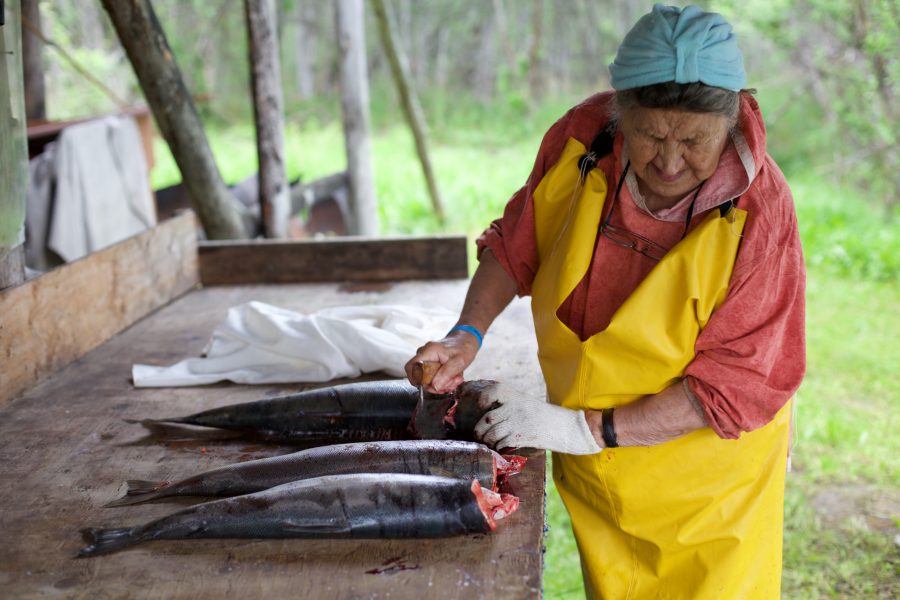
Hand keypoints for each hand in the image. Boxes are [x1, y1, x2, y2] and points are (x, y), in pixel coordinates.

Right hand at [404, 331, 479, 393]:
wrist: (467, 341)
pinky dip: (444, 381)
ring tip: (456, 378)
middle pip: (420, 377)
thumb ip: (446, 374)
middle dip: (437, 385)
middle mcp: (424, 355)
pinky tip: (454, 377)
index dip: (417, 380)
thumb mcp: (459, 361)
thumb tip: (434, 386)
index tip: (432, 386)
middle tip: (452, 383)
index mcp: (428, 351)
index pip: (411, 367)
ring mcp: (427, 360)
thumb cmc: (463, 347)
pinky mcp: (432, 365)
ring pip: (428, 380)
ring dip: (443, 384)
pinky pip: (433, 378)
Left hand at [473, 383, 601, 454]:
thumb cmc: (548, 417)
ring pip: (492, 433)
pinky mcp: (522, 437)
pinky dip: (498, 448)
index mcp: (517, 396)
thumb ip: (511, 407)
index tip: (482, 406)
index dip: (484, 398)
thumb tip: (491, 417)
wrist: (568, 428)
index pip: (494, 391)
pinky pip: (501, 443)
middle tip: (479, 435)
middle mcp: (515, 407)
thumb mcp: (528, 404)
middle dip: (480, 430)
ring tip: (488, 444)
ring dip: (488, 441)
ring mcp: (517, 422)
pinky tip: (501, 448)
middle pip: (487, 418)